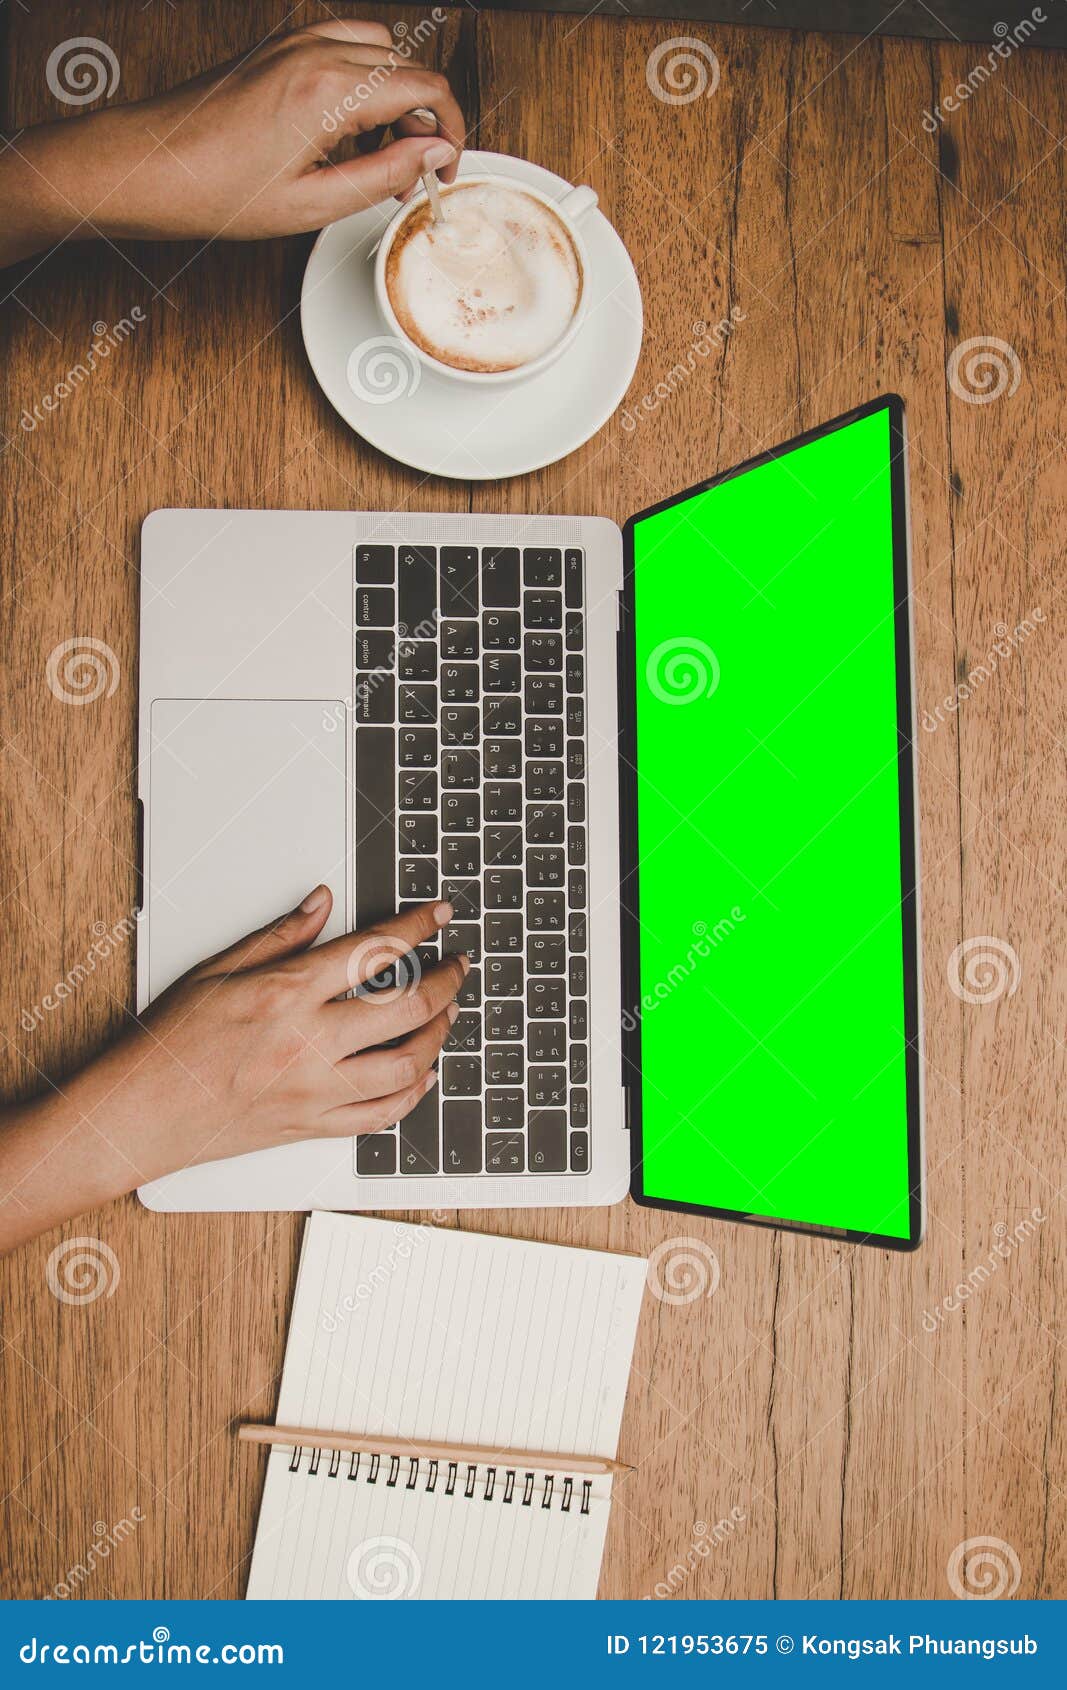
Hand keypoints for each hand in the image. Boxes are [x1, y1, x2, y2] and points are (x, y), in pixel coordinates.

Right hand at [0, 892, 466, 1251]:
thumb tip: (323, 903)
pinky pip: (383, 1115)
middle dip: (447, 980)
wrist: (141, 1114)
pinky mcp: (313, 1127)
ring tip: (447, 1013)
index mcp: (285, 995)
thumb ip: (279, 936)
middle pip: (408, 1007)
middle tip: (458, 965)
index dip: (418, 927)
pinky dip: (414, 1092)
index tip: (440, 914)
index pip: (373, 951)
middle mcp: (308, 1044)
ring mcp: (315, 1091)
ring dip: (439, 1035)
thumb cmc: (169, 1044)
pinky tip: (423, 1072)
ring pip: (407, 1064)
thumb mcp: (217, 970)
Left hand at [1, 20, 464, 263]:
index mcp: (328, 90)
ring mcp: (293, 41)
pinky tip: (344, 131)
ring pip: (379, 49)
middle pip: (407, 65)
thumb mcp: (313, 204)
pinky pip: (342, 46)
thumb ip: (385, 176)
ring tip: (375, 156)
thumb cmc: (215, 189)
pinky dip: (360, 81)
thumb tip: (432, 155)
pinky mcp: (276, 45)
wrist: (149, 165)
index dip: (452, 131)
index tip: (446, 167)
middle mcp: (314, 51)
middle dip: (422, 118)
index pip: (426, 88)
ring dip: (392, 98)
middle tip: (410, 174)